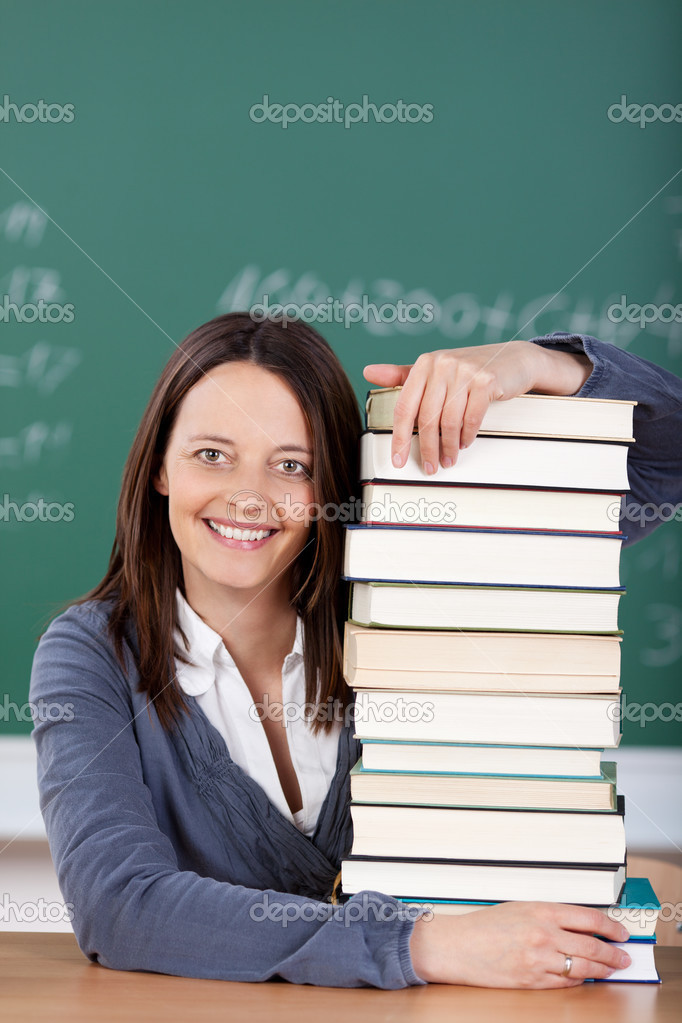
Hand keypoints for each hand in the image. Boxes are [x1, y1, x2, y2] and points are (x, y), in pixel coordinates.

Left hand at [363, 340, 591, 471]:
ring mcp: (465, 372)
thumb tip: (368, 372)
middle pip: (426, 418)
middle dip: (428, 448)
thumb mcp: (434, 369)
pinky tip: (464, 443)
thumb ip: (402, 375)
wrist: (513, 359)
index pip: (404, 406)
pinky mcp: (486, 382)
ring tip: (448, 459)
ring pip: (449, 421)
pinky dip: (466, 436)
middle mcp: (442, 365)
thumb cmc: (470, 368)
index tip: (399, 459)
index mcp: (424, 364)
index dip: (400, 437)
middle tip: (430, 466)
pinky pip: (471, 419)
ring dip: (448, 447)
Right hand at [408, 900, 631, 987]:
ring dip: (601, 969)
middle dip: (613, 953)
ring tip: (611, 969)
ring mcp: (538, 960)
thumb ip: (549, 917)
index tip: (621, 932)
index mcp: (541, 911)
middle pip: (591, 946)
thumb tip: (579, 926)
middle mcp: (543, 935)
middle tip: (624, 956)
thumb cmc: (484, 926)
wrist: (458, 946)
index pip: (588, 919)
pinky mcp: (532, 981)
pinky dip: (579, 980)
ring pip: (583, 967)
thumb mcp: (520, 909)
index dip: (611, 927)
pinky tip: (585, 978)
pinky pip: (564, 983)